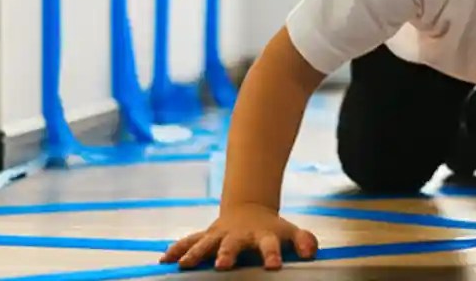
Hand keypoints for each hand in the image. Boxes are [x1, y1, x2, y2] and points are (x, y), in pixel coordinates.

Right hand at [161, 203, 318, 270]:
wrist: (249, 209)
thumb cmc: (272, 229)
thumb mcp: (291, 232)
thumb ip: (304, 241)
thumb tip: (310, 254)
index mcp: (262, 235)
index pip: (270, 245)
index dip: (272, 255)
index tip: (273, 267)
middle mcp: (238, 235)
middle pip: (232, 244)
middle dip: (226, 254)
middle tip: (222, 265)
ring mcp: (219, 235)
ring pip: (205, 243)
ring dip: (195, 253)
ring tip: (185, 265)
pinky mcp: (205, 237)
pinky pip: (188, 242)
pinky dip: (176, 249)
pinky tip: (164, 260)